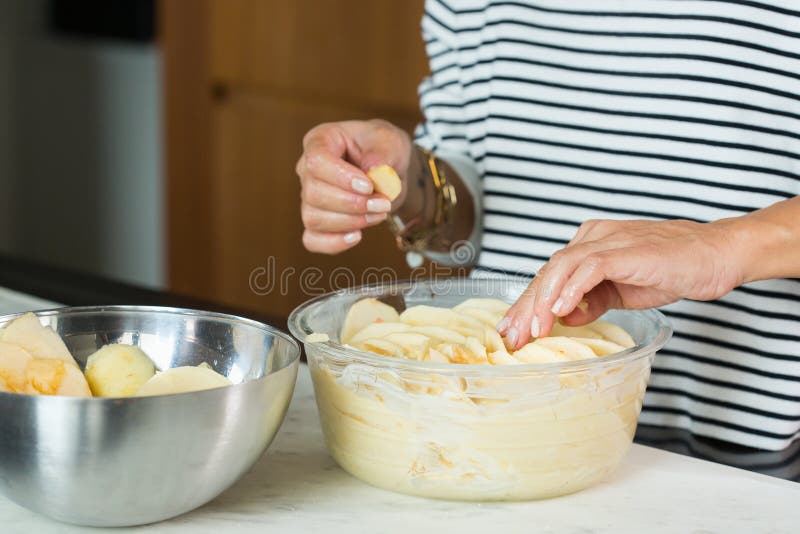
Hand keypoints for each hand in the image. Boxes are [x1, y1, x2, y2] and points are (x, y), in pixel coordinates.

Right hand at [297, 119, 411, 253]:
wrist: (391, 171)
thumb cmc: (385, 149)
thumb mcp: (390, 140)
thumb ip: (383, 152)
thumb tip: (372, 170)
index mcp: (321, 141)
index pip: (316, 161)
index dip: (341, 177)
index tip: (369, 186)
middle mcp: (308, 170)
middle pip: (314, 194)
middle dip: (352, 204)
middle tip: (383, 203)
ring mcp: (310, 198)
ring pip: (313, 218)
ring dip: (350, 222)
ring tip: (378, 214)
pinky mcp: (318, 221)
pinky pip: (312, 240)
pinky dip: (333, 242)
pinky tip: (357, 236)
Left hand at [497, 218, 747, 348]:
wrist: (714, 256)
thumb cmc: (672, 270)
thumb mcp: (621, 293)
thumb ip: (592, 301)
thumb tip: (566, 317)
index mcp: (588, 246)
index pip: (549, 277)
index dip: (527, 305)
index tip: (511, 332)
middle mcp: (592, 238)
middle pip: (548, 272)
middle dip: (526, 307)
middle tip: (511, 337)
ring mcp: (607, 240)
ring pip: (561, 268)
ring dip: (544, 301)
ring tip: (535, 330)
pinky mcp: (625, 250)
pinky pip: (589, 268)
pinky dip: (572, 289)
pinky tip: (562, 311)